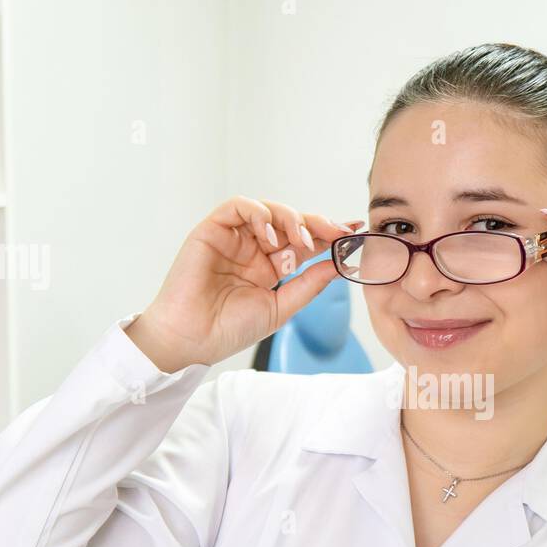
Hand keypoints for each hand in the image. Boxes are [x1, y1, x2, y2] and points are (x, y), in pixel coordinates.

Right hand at [125, 196, 360, 372]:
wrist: (192, 340)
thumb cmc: (229, 329)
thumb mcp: (281, 307)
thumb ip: (310, 284)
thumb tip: (340, 263)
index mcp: (269, 267)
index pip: (304, 243)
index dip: (329, 235)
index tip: (354, 232)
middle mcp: (252, 249)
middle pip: (290, 222)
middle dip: (317, 223)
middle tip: (337, 231)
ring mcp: (232, 238)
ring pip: (268, 210)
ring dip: (290, 218)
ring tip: (300, 240)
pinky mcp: (211, 230)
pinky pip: (238, 207)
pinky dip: (259, 214)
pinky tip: (271, 235)